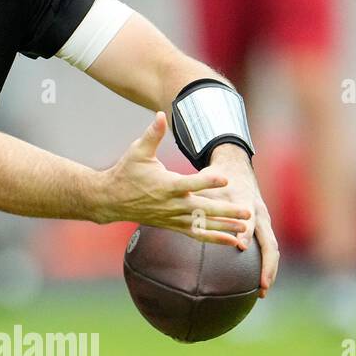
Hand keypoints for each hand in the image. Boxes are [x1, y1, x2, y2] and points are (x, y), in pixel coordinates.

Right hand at [93, 112, 250, 245]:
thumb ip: (152, 134)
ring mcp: (172, 216)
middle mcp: (171, 203)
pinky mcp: (172, 224)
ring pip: (201, 225)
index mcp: (165, 184)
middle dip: (225, 211)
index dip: (208, 182)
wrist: (109, 199)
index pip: (190, 183)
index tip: (225, 179)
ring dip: (224, 227)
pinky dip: (213, 238)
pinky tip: (231, 241)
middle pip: (202, 208)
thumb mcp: (137, 151)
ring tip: (244, 228)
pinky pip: (195, 234)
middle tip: (246, 211)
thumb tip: (160, 115)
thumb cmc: (126, 172)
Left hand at [201, 144, 280, 297]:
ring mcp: (263, 221)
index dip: (243, 232)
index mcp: (246, 202)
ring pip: (271, 249)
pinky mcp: (262, 226)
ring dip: (269, 270)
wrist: (235, 167)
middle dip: (267, 266)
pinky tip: (257, 283)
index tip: (239, 246)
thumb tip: (184, 206)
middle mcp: (259, 214)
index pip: (247, 220)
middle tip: (261, 286)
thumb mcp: (208, 184)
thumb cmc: (217, 178)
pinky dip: (265, 265)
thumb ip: (200, 195)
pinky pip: (267, 248)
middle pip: (269, 243)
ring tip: (261, 292)